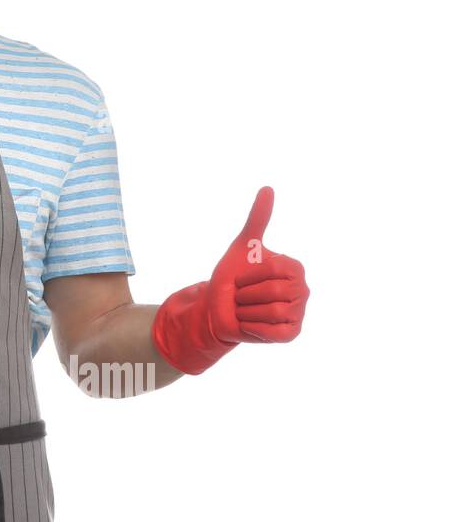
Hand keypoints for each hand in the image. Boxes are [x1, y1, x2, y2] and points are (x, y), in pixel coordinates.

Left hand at [151, 186, 310, 374]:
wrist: (218, 308)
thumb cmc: (232, 278)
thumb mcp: (242, 246)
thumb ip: (257, 219)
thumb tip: (268, 188)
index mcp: (294, 268)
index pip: (273, 269)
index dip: (248, 275)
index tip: (240, 278)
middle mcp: (303, 290)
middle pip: (272, 291)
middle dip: (245, 294)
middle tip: (241, 296)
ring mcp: (299, 313)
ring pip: (273, 312)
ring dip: (247, 311)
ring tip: (245, 309)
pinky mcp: (291, 334)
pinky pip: (274, 332)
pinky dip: (253, 328)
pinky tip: (250, 324)